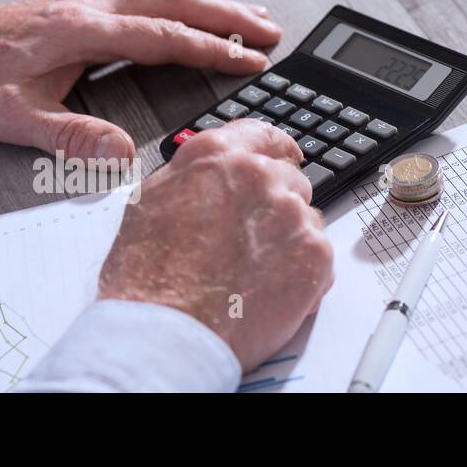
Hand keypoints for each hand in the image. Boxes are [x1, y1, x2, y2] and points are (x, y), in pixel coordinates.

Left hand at [0, 0, 282, 162]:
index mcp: (82, 31)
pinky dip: (172, 8)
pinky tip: (181, 20)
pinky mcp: (69, 12)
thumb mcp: (15, 119)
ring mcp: (79, 7)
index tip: (251, 60)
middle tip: (269, 31)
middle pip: (172, 3)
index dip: (212, 48)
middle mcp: (86, 11)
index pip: (164, 36)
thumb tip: (121, 156)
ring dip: (203, 6)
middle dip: (225, 16)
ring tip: (243, 19)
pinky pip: (137, 2)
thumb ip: (71, 137)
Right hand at [97, 120, 334, 370]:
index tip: (283, 157)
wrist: (165, 332)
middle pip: (288, 180)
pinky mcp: (313, 256)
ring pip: (305, 220)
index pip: (262, 135)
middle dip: (274, 207)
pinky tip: (265, 292)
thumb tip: (208, 179)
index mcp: (216, 156)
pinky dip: (301, 275)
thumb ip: (191, 178)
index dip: (274, 150)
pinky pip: (319, 258)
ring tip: (250, 275)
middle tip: (249, 242)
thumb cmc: (147, 278)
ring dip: (286, 242)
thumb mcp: (151, 203)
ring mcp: (290, 215)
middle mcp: (258, 176)